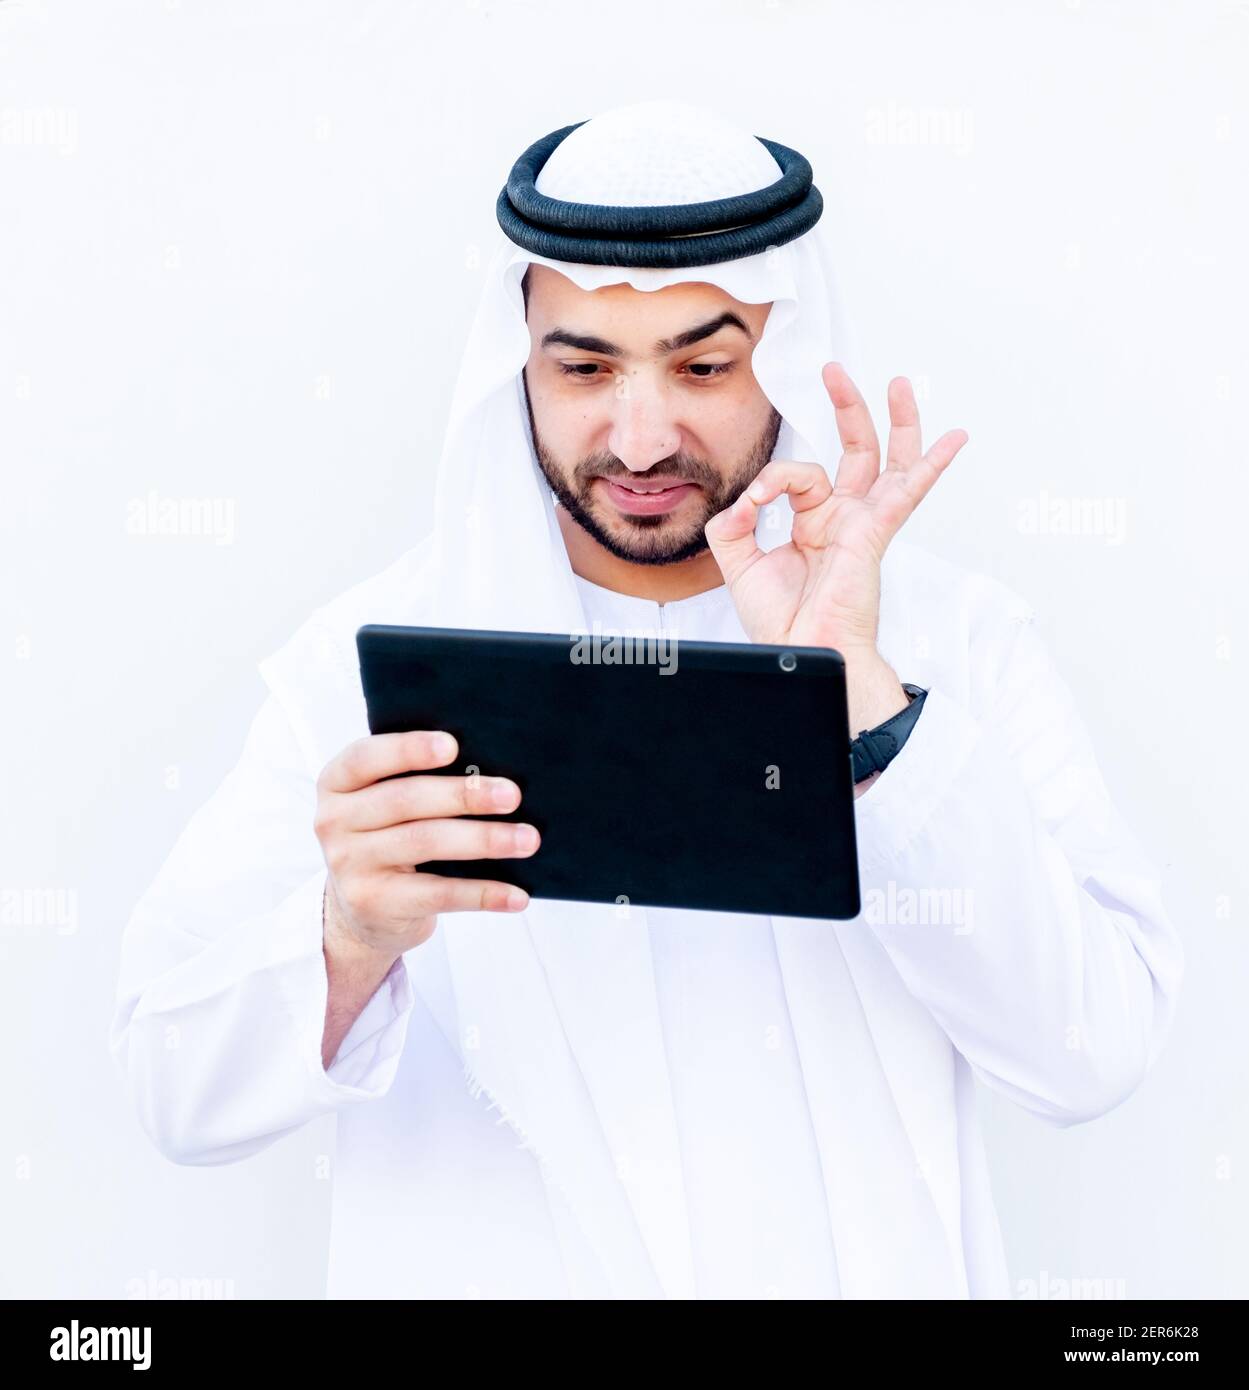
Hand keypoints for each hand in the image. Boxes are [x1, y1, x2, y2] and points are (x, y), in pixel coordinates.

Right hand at [314, 729, 538, 964]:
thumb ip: (413, 780)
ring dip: (484, 839)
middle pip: (406, 800)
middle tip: (512, 795)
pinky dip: (483, 893)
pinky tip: (516, 895)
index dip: (409, 750)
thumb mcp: (383, 805)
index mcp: (337, 783)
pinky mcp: (375, 904)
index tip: (454, 746)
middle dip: (464, 795)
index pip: (366, 757)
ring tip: (527, 839)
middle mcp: (334, 821)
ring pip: (426, 843)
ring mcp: (350, 864)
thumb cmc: (389, 837)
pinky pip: (438, 894)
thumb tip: (491, 768)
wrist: (361, 911)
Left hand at [705, 363, 967, 661]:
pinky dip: (931, 464)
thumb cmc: (782, 623)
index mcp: (814, 526)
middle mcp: (843, 520)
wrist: (802, 654)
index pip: (795, 477)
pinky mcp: (873, 533)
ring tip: (899, 383)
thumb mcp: (739, 565)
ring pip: (886, 461)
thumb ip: (733, 524)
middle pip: (854, 452)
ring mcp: (863, 524)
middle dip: (847, 408)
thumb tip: (745, 496)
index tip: (750, 506)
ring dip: (894, 421)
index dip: (768, 481)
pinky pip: (906, 491)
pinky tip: (954, 439)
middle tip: (835, 372)